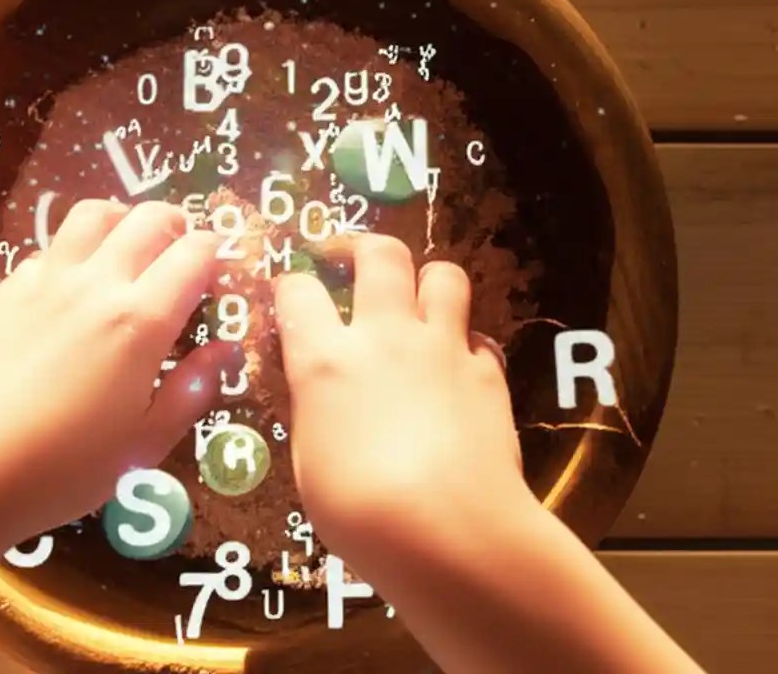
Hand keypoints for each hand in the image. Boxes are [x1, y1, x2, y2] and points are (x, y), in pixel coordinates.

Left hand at [0, 199, 241, 541]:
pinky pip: (52, 248)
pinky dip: (77, 253)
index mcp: (141, 321)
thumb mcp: (145, 443)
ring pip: (94, 214)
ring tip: (132, 253)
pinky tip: (76, 291)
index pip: (196, 254)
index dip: (219, 258)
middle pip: (150, 218)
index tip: (222, 285)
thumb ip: (192, 390)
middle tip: (185, 262)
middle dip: (180, 229)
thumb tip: (227, 349)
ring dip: (125, 221)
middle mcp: (96, 284)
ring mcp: (46, 280)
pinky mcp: (8, 290)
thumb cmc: (64, 469)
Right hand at [274, 233, 536, 566]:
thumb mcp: (310, 464)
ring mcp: (443, 348)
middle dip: (363, 247)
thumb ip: (317, 413)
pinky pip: (479, 336)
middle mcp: (385, 337)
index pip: (298, 292)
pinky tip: (459, 369)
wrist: (448, 529)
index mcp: (325, 360)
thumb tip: (322, 395)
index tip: (289, 292)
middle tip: (353, 261)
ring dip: (428, 280)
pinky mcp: (488, 372)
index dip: (290, 285)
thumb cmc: (359, 512)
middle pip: (381, 254)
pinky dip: (466, 344)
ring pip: (444, 275)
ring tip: (418, 301)